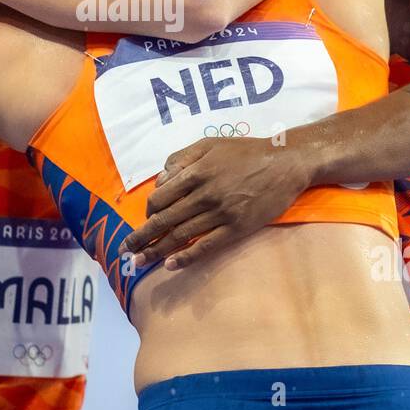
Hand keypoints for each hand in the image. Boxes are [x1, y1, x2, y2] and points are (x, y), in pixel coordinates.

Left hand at [121, 137, 314, 271]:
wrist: (285, 163)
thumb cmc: (245, 152)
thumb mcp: (209, 144)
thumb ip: (181, 158)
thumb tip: (161, 180)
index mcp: (195, 172)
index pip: (160, 198)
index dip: (148, 212)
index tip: (146, 220)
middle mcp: (204, 194)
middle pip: (165, 220)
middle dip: (141, 237)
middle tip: (125, 250)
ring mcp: (221, 213)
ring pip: (181, 236)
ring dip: (157, 251)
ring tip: (139, 262)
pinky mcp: (237, 228)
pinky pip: (207, 246)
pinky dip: (187, 257)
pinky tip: (171, 265)